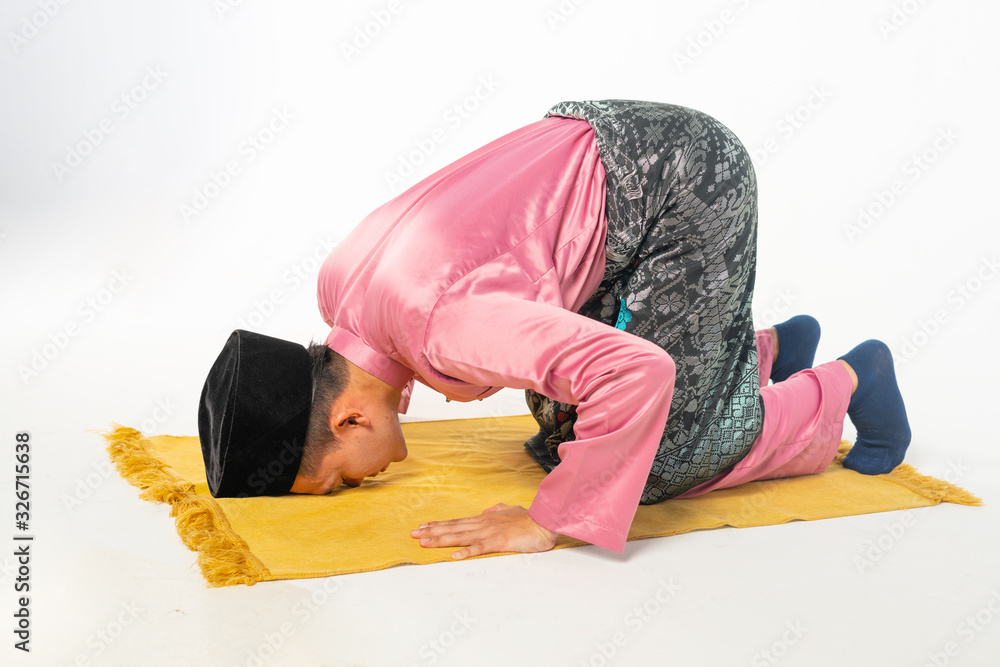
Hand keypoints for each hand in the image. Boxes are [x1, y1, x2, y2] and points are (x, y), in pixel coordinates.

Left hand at [411, 503, 557, 559]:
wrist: (543, 521)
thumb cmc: (528, 518)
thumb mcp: (509, 511)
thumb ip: (497, 511)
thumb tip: (487, 511)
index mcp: (484, 519)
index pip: (456, 522)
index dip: (439, 525)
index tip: (423, 526)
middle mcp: (482, 524)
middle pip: (452, 528)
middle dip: (432, 531)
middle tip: (413, 534)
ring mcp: (489, 533)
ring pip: (460, 537)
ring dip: (441, 540)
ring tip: (424, 542)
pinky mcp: (498, 542)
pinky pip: (479, 549)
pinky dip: (466, 552)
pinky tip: (453, 556)